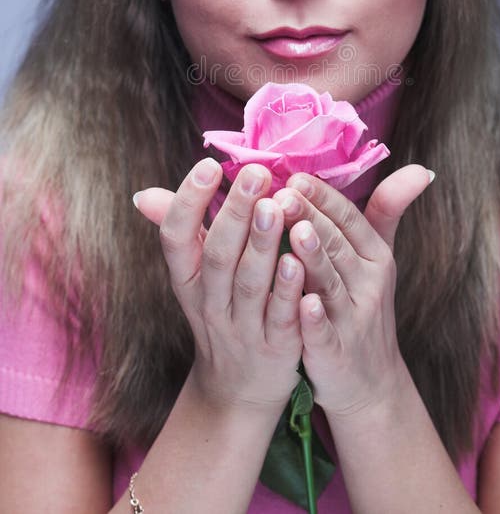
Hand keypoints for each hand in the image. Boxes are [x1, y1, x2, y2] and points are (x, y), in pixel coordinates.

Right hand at [134, 158, 304, 414]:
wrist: (238, 390)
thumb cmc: (221, 313)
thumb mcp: (193, 277)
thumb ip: (180, 231)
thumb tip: (143, 194)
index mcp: (188, 279)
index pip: (176, 238)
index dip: (188, 202)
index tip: (207, 165)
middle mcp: (210, 303)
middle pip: (218, 255)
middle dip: (234, 212)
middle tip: (254, 174)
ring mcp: (242, 327)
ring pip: (250, 283)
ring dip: (262, 244)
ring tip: (276, 207)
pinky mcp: (276, 347)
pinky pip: (280, 317)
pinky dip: (288, 290)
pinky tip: (299, 262)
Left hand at [273, 165, 432, 417]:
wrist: (370, 384)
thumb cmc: (364, 306)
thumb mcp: (380, 257)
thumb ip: (388, 211)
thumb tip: (422, 168)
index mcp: (376, 256)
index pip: (350, 219)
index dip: (324, 198)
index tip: (296, 176)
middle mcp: (369, 284)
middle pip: (337, 244)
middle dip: (310, 217)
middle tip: (282, 194)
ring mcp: (354, 320)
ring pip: (330, 283)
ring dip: (313, 257)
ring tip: (294, 232)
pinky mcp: (335, 353)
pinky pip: (324, 332)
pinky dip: (314, 318)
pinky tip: (301, 302)